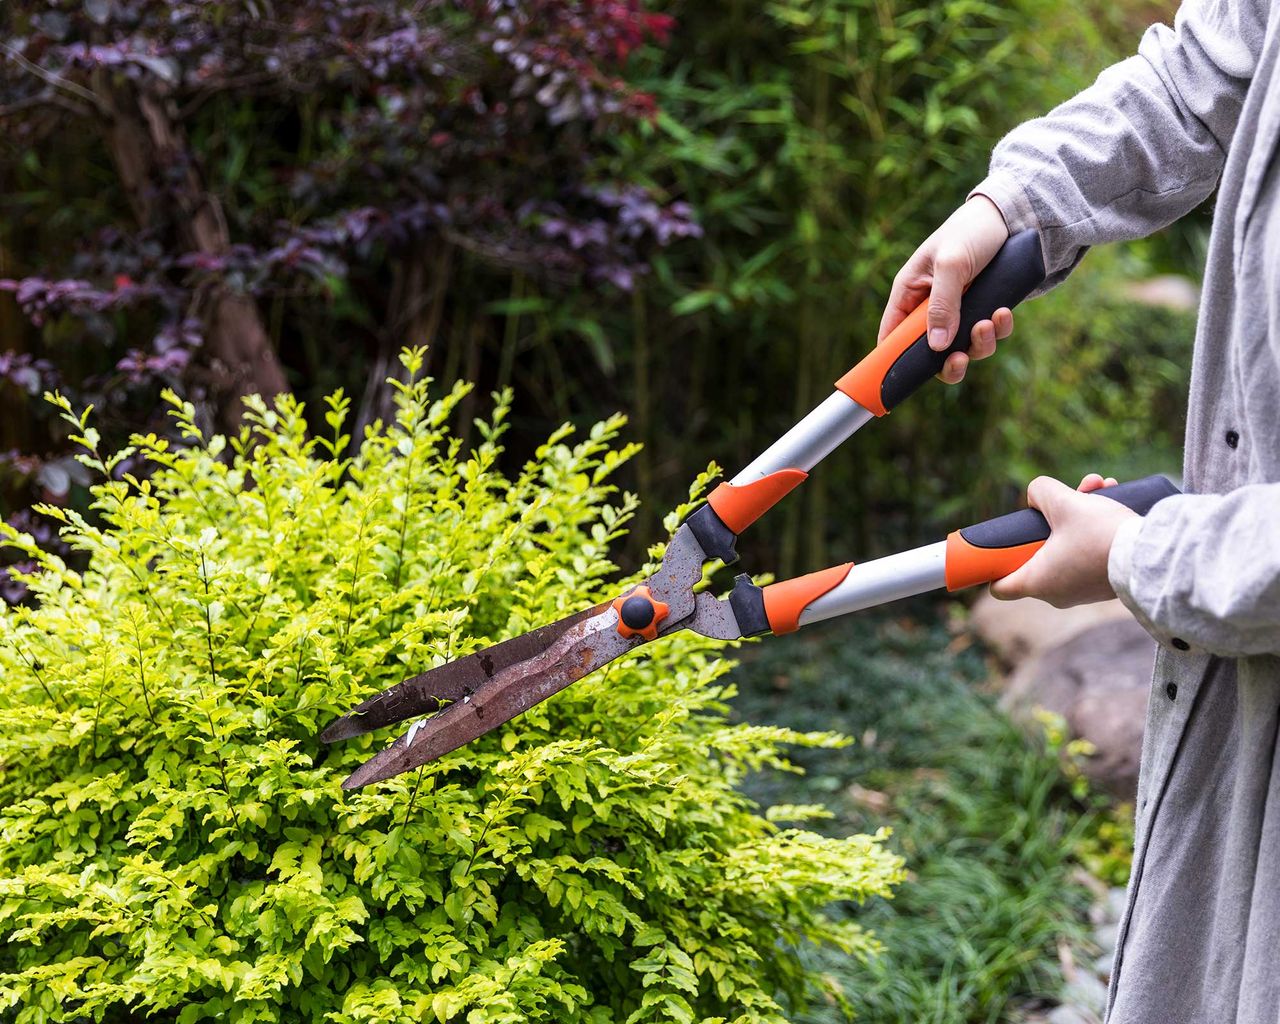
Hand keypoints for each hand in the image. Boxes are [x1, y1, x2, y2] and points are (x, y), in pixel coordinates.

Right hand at [878, 195, 1013, 384]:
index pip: (892, 335)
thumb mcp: (951, 264)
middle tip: (959, 360)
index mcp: (910, 293)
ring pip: (962, 348)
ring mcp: (959, 312)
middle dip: (946, 362)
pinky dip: (997, 330)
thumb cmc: (970, 231)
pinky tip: (1003, 312)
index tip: (900, 379)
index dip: (892, 360)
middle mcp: (931, 308)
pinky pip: (988, 335)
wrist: (1014, 215)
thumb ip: (942, 305)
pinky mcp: (984, 311)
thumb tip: (936, 347)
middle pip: (929, 353)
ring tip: (988, 323)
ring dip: (977, 344)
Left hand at [989, 474, 1136, 607]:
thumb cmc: (1102, 534)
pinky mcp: (1105, 584)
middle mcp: (1057, 594)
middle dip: (1049, 521)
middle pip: (1037, 554)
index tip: (1001, 547)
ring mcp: (1083, 591)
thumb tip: (1036, 497)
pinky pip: (1089, 553)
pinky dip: (1095, 529)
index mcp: (1038, 583)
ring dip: (1078, 515)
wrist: (1155, 555)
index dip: (996, 565)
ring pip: (1067, 546)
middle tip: (1064, 499)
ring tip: (1097, 485)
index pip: (1001, 586)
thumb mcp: (1064, 502)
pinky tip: (1111, 496)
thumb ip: (1040, 492)